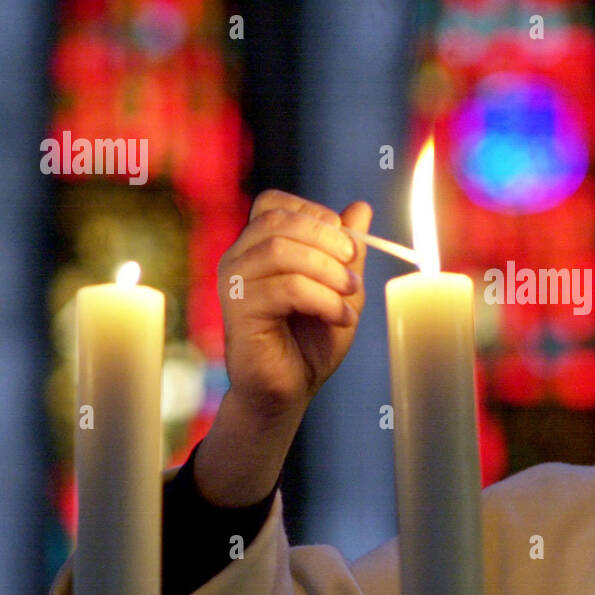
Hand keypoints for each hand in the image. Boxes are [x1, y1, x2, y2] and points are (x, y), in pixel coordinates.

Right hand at [218, 190, 371, 422]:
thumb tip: (361, 207)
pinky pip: (284, 288)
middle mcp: (238, 259)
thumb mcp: (339, 287)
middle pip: (278, 222)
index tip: (348, 246)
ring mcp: (233, 284)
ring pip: (280, 251)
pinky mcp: (238, 312)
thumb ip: (346, 251)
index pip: (274, 204)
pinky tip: (341, 318)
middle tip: (355, 271)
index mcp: (256, 246)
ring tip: (350, 297)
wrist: (290, 390)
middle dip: (327, 241)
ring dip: (327, 271)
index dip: (314, 215)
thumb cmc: (311, 340)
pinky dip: (323, 300)